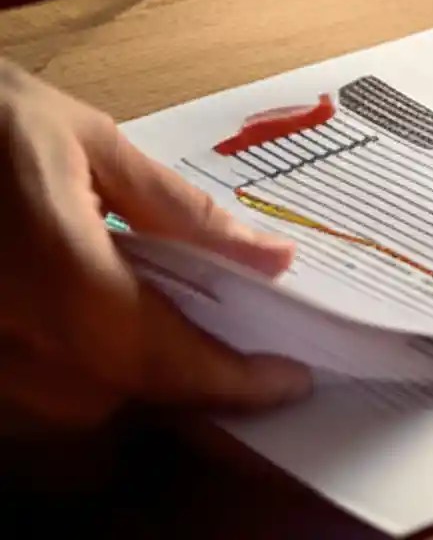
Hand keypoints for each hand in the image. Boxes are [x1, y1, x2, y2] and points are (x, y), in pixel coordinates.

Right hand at [0, 61, 311, 429]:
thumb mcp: (91, 142)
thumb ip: (182, 211)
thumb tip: (270, 258)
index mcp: (56, 271)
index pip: (167, 358)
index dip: (236, 382)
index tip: (289, 381)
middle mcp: (9, 331)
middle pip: (121, 395)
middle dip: (190, 382)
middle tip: (244, 354)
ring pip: (69, 405)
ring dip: (132, 380)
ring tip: (182, 334)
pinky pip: (24, 390)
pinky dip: (75, 371)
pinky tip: (103, 326)